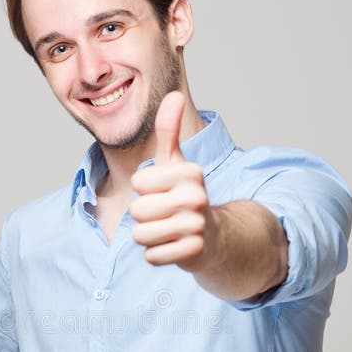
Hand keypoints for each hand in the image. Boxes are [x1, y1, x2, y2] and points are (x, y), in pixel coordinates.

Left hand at [129, 91, 216, 270]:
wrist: (214, 237)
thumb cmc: (186, 196)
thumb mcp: (177, 163)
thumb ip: (169, 131)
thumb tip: (174, 95)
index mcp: (191, 173)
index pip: (139, 182)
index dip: (144, 190)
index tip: (162, 191)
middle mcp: (197, 197)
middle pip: (137, 210)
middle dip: (144, 216)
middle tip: (164, 215)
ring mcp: (196, 226)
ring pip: (141, 235)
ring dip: (148, 236)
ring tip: (167, 230)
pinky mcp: (193, 253)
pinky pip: (152, 256)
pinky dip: (157, 254)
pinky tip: (172, 246)